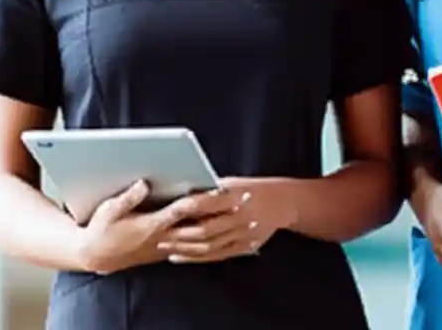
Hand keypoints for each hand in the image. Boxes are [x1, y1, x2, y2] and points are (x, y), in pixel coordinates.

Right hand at [75, 180, 235, 274]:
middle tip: (245, 200)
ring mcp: (168, 248)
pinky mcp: (169, 252)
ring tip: (246, 218)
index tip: (221, 191)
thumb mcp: (108, 211)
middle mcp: (165, 238)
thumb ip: (128, 197)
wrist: (97, 257)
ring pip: (204, 244)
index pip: (183, 210)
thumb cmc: (102, 230)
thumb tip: (145, 182)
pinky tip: (232, 239)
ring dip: (227, 232)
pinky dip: (217, 248)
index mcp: (152, 225)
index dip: (203, 200)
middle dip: (225, 215)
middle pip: (202, 227)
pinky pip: (198, 254)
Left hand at [156, 177, 295, 263]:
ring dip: (183, 248)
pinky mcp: (243, 248)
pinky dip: (195, 258)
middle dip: (179, 233)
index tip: (169, 209)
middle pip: (205, 230)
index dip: (187, 207)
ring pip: (208, 247)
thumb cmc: (252, 188)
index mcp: (237, 196)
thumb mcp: (233, 182)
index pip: (208, 203)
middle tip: (159, 233)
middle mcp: (240, 218)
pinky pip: (215, 256)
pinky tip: (178, 256)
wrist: (283, 202)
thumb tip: (180, 193)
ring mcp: (243, 235)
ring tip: (164, 245)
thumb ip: (210, 190)